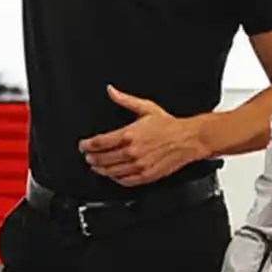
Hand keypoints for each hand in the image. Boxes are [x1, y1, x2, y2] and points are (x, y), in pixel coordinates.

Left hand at [77, 85, 205, 186]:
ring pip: (112, 171)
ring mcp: (139, 165)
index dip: (87, 145)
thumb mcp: (145, 107)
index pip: (100, 142)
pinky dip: (116, 179)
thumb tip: (111, 91)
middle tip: (87, 157)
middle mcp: (132, 151)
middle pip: (103, 159)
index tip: (83, 145)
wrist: (188, 138)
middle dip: (91, 158)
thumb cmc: (169, 125)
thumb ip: (125, 100)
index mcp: (129, 134)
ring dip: (100, 170)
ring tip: (95, 166)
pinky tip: (113, 175)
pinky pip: (126, 181)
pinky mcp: (147, 175)